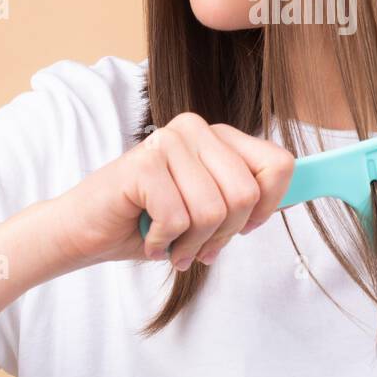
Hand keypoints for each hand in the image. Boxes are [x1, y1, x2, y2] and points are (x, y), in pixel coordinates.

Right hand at [52, 113, 294, 271]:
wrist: (82, 233)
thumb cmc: (146, 223)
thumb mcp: (207, 211)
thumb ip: (243, 199)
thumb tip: (293, 192)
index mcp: (216, 136)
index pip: (278, 163)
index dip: (268, 206)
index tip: (244, 228)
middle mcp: (194, 129)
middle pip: (246, 193)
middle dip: (223, 235)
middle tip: (196, 247)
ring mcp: (168, 141)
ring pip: (214, 210)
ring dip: (192, 243)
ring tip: (170, 243)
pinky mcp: (143, 163)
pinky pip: (178, 218)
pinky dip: (164, 241)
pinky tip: (147, 236)